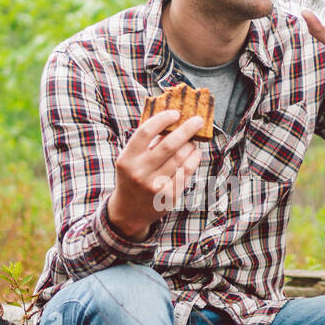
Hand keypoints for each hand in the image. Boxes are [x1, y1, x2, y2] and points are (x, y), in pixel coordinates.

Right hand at [108, 109, 203, 239]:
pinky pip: (186, 172)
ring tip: (193, 140)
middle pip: (168, 145)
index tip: (176, 113)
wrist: (129, 211)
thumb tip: (172, 121)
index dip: (163, 119)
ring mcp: (155, 186)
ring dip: (191, 144)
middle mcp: (140, 173)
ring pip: (180, 158)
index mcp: (127, 159)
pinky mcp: (169, 196)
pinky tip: (195, 153)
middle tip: (197, 120)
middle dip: (186, 129)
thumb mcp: (129, 159)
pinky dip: (194, 159)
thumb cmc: (132, 176)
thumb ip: (146, 142)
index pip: (146, 132)